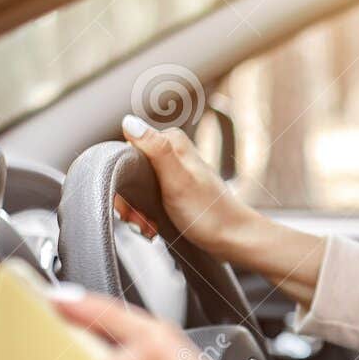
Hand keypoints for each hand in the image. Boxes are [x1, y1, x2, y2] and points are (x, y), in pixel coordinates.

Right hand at [115, 115, 256, 257]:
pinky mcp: (176, 191)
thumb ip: (156, 150)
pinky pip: (149, 200)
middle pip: (131, 170)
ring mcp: (175, 173)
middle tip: (140, 218)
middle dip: (129, 199)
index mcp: (172, 143)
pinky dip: (147, 216)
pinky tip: (154, 227)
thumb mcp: (178, 180)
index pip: (127, 149)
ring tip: (149, 226)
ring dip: (137, 211)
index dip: (124, 177)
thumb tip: (129, 121)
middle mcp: (173, 154)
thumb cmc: (209, 213)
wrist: (234, 238)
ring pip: (138, 188)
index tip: (131, 200)